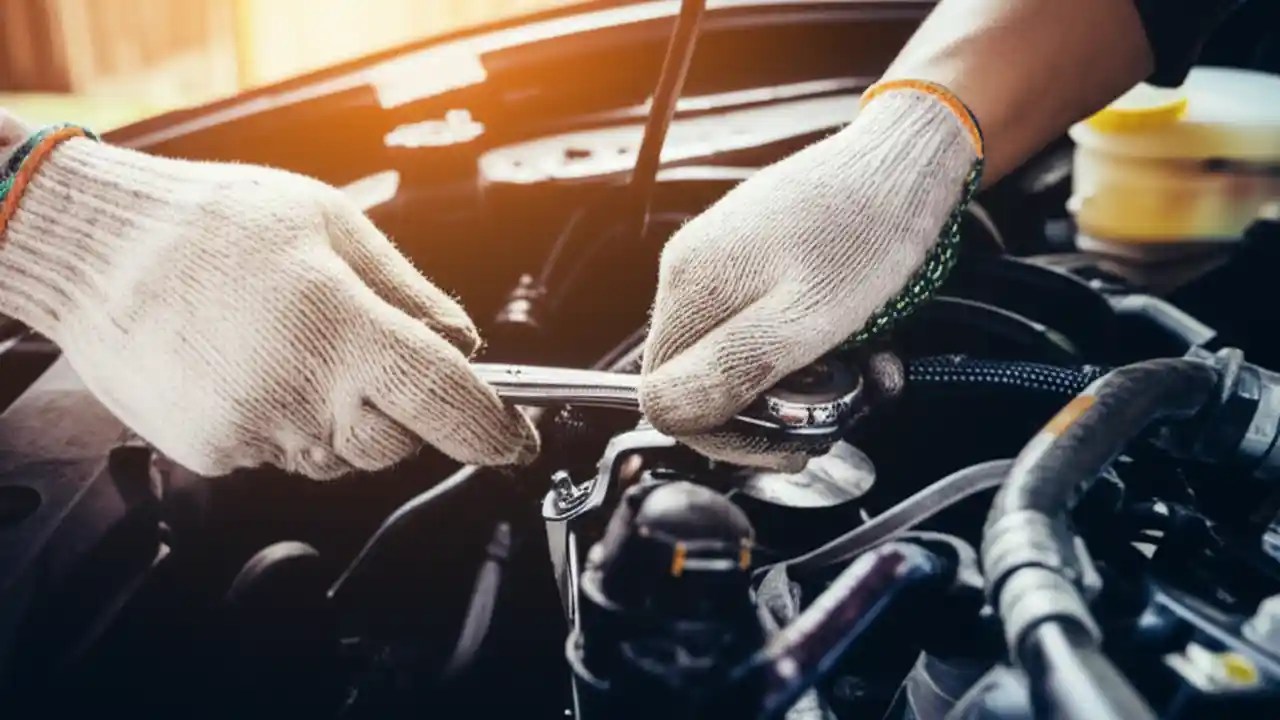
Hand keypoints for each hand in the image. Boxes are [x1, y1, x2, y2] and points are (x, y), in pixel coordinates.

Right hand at [0, 114, 536, 478]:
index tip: (514, 440)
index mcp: (338, 325)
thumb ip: (411, 292)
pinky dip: (290, 424)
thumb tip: (466, 344)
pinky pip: (284, 457)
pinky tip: (257, 368)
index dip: (493, 429)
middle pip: (399, 444)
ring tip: (297, 349)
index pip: (446, 401)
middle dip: (407, 412)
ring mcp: (252, 430)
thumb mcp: (331, 222)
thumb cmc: (210, 223)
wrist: (94, 247)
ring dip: (346, 419)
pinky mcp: (214, 452)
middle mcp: (297, 390)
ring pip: (342, 458)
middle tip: (369, 354)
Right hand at [639, 88, 979, 469]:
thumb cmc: (867, 234)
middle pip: (694, 377)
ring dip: (785, 380)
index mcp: (691, 287)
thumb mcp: (804, 320)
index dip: (721, 433)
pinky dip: (796, 344)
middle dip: (759, 410)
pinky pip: (751, 322)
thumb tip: (668, 414)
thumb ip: (730, 370)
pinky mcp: (747, 251)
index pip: (663, 396)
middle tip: (825, 412)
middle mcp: (689, 270)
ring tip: (848, 370)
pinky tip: (842, 338)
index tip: (782, 439)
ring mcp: (716, 257)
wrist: (904, 158)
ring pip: (726, 353)